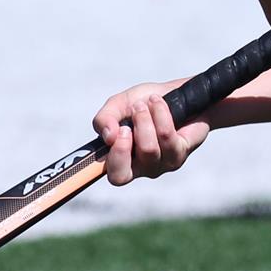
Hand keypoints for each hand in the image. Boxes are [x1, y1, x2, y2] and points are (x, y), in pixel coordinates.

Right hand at [92, 80, 209, 184]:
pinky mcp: (180, 154)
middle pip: (120, 174)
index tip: (87, 159)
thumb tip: (107, 136)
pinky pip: (165, 136)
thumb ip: (106, 118)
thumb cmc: (148, 103)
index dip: (89, 177)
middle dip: (121, 147)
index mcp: (121, 159)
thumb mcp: (121, 104)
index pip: (106, 176)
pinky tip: (159, 102)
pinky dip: (160, 113)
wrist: (183, 93)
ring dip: (144, 119)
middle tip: (126, 126)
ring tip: (146, 103)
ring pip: (146, 149)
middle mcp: (141, 167)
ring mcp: (161, 164)